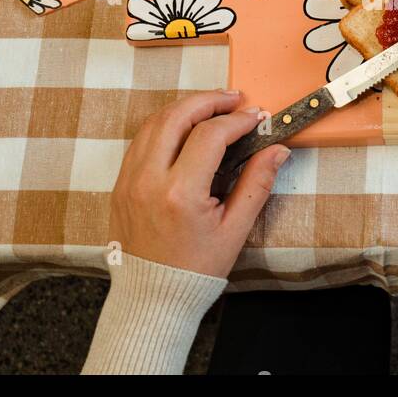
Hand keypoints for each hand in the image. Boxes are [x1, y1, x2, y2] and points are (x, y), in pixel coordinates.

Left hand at [107, 90, 287, 276]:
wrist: (154, 297)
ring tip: (211, 108)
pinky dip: (164, 127)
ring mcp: (129, 181)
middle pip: (176, 117)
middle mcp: (148, 181)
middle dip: (208, 101)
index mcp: (180, 193)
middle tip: (233, 99)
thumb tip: (277, 150)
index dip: (237, 120)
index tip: (256, 118)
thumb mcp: (235, 229)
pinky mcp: (120, 185)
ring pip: (153, 123)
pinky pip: (140, 142)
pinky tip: (185, 129)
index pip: (210, 135)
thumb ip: (257, 184)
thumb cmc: (195, 268)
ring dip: (184, 109)